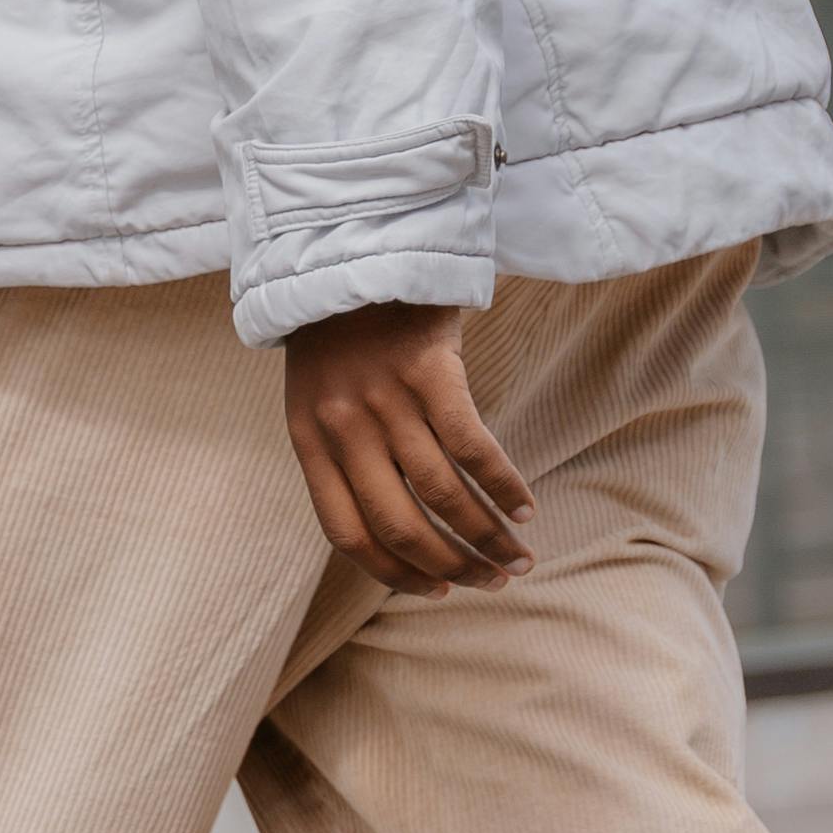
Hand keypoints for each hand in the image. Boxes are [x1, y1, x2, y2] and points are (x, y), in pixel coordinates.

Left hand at [283, 302, 533, 594]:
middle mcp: (343, 426)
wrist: (355, 242)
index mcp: (309, 439)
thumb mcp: (320, 395)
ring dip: (485, 535)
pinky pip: (472, 446)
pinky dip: (502, 485)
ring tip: (517, 556)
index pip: (347, 533)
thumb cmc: (343, 328)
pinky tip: (523, 507)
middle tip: (490, 582)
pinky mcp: (429, 369)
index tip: (434, 590)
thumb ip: (345, 452)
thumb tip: (397, 526)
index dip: (394, 571)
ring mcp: (385, 398)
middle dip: (451, 565)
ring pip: (441, 492)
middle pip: (399, 523)